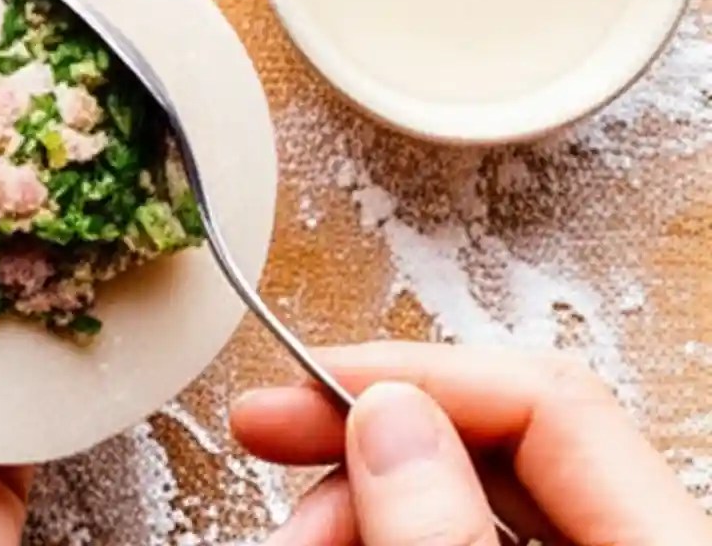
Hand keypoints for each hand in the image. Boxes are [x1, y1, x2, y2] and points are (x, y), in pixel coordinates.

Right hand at [230, 341, 711, 544]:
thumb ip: (442, 537)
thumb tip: (391, 416)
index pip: (547, 400)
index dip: (411, 374)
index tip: (302, 390)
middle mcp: (634, 545)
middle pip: (493, 440)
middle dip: (362, 444)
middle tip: (267, 448)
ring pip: (459, 495)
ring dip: (354, 500)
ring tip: (293, 538)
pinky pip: (451, 537)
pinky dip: (378, 536)